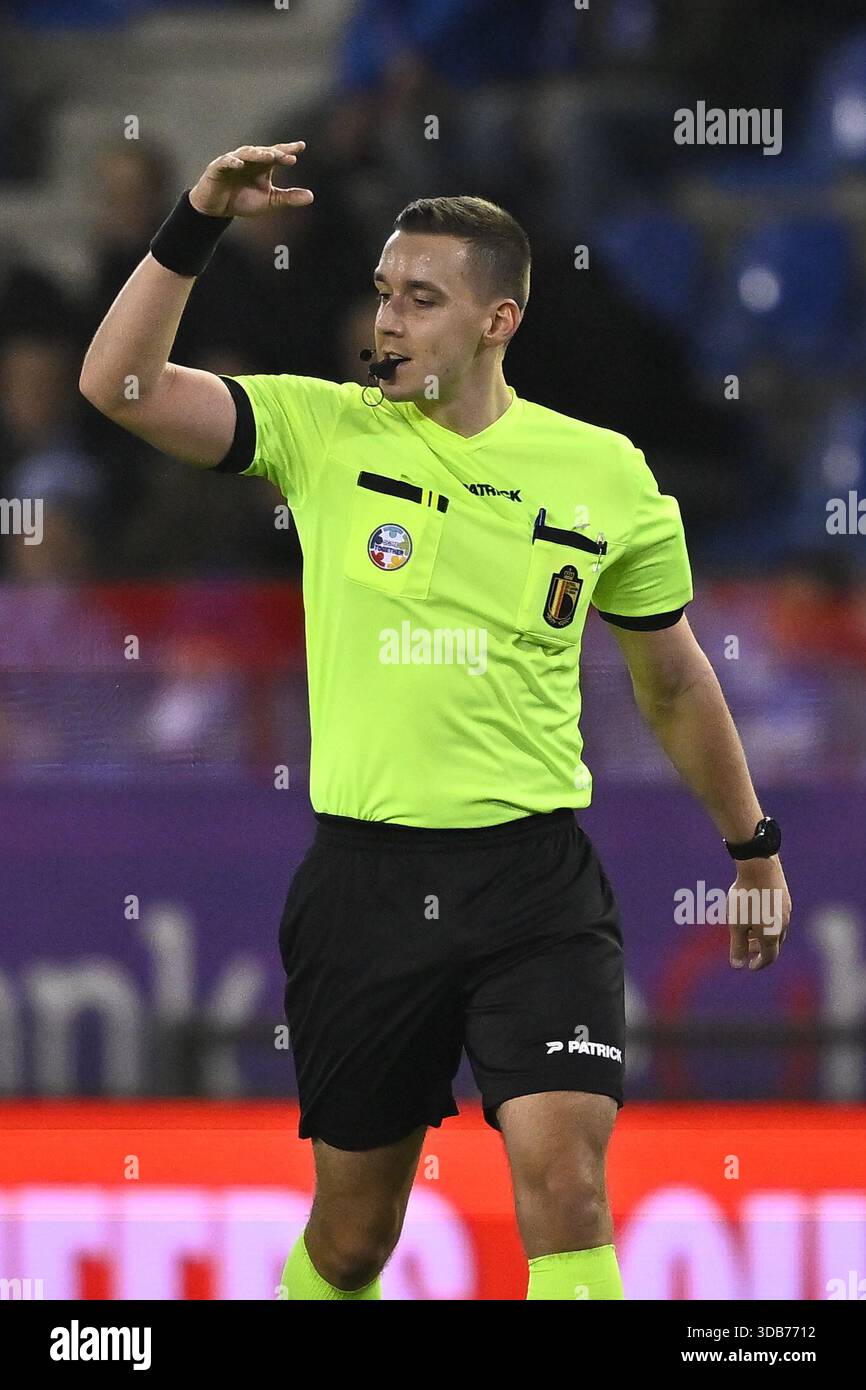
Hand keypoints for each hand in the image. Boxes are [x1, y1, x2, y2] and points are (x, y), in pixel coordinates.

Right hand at [189, 142, 313, 217]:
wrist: (217, 208)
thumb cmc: (243, 200)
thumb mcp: (269, 202)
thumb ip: (288, 198)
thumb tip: (312, 197)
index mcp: (262, 165)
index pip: (277, 154)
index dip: (288, 150)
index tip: (301, 146)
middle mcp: (249, 160)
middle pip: (263, 152)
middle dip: (276, 153)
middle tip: (289, 156)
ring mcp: (233, 161)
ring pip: (246, 154)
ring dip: (257, 154)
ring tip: (269, 156)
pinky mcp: (217, 168)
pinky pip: (225, 163)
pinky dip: (232, 162)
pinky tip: (239, 164)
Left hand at [728, 856, 790, 971]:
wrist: (759, 866)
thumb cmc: (745, 897)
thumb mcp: (736, 924)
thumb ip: (738, 946)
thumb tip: (738, 965)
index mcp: (772, 935)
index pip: (769, 957)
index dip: (759, 964)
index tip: (749, 966)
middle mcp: (783, 925)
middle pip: (774, 944)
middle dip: (761, 949)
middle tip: (747, 948)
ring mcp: (786, 910)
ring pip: (777, 929)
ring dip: (764, 935)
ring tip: (750, 931)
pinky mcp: (784, 898)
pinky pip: (778, 916)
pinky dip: (768, 921)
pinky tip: (757, 912)